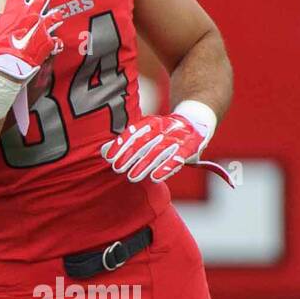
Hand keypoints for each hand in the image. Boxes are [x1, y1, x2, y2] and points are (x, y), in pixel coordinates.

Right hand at [0, 0, 62, 86]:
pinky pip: (55, 41)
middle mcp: (31, 16)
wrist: (6, 69)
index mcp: (15, 10)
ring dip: (54, 14)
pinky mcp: (47, 44)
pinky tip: (56, 42)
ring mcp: (42, 29)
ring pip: (54, 16)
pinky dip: (55, 42)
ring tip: (57, 13)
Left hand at [101, 112, 225, 183]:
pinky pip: (176, 159)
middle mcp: (164, 128)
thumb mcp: (146, 131)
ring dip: (145, 165)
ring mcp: (177, 137)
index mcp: (152, 122)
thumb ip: (126, 142)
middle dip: (130, 157)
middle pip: (144, 143)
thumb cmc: (164, 130)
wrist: (196, 120)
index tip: (109, 157)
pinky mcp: (189, 147)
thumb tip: (103, 151)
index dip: (121, 145)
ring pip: (158, 152)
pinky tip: (155, 178)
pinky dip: (165, 168)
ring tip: (132, 177)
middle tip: (117, 169)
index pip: (134, 132)